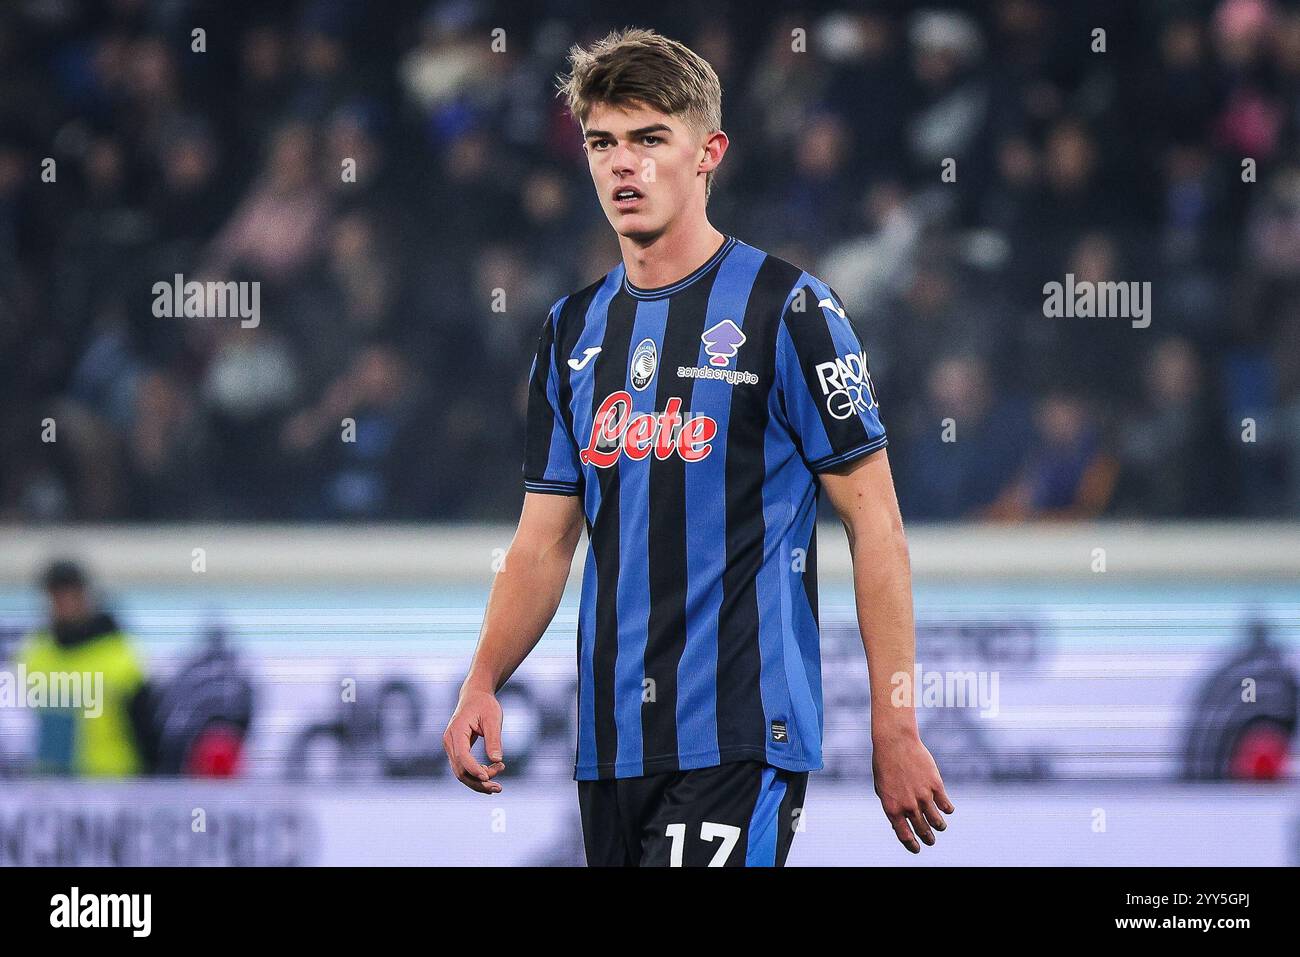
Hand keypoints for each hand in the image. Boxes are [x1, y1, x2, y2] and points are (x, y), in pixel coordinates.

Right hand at [443, 687, 505, 793]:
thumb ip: (494, 739)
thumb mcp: (493, 719)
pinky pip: (464, 768)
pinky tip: (490, 776)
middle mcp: (450, 741)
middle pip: (460, 770)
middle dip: (478, 782)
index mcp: (456, 731)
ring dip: (478, 782)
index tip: (488, 778)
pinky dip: (476, 775)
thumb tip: (497, 760)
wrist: (475, 696)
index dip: (474, 769)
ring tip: (497, 787)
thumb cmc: (484, 705)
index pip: (462, 756)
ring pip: (461, 773)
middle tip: (498, 788)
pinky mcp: (457, 751)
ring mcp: (451, 747)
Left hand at [871, 729, 953, 852]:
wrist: (895, 742)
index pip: (904, 835)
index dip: (912, 845)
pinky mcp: (936, 785)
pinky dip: (947, 810)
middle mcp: (908, 805)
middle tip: (931, 841)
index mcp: (892, 808)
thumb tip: (901, 821)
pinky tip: (946, 809)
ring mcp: (923, 796)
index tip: (917, 849)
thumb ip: (892, 805)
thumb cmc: (884, 763)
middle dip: (928, 839)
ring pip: (937, 821)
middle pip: (923, 830)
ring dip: (939, 826)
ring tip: (940, 827)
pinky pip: (946, 805)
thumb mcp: (882, 787)